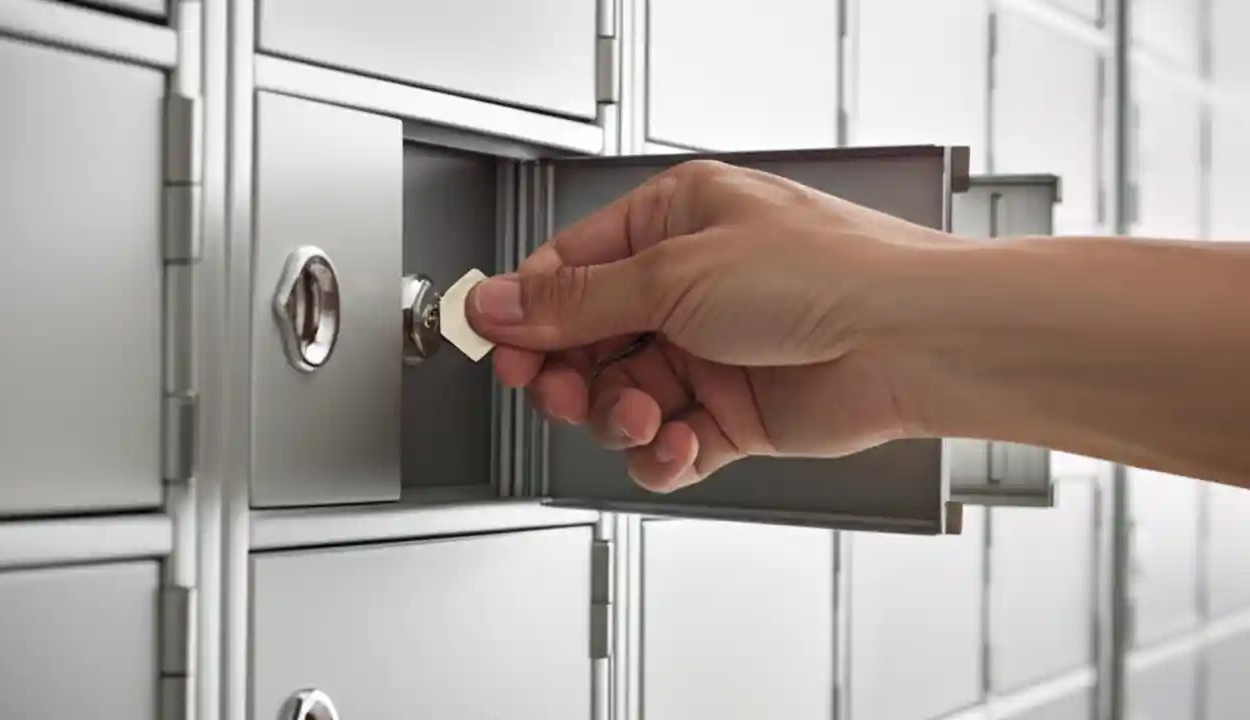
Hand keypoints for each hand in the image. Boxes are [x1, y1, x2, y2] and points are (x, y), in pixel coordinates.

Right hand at [465, 159, 949, 491]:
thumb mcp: (675, 273)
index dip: (528, 313)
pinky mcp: (733, 412)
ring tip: (643, 416)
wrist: (910, 340)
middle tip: (560, 391)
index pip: (568, 270)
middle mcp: (687, 286)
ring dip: (620, 416)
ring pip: (622, 399)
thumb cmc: (824, 273)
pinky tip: (679, 444)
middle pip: (586, 341)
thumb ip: (577, 301)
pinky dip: (663, 453)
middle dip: (569, 375)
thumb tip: (501, 301)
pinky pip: (669, 442)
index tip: (499, 347)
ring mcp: (709, 351)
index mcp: (671, 223)